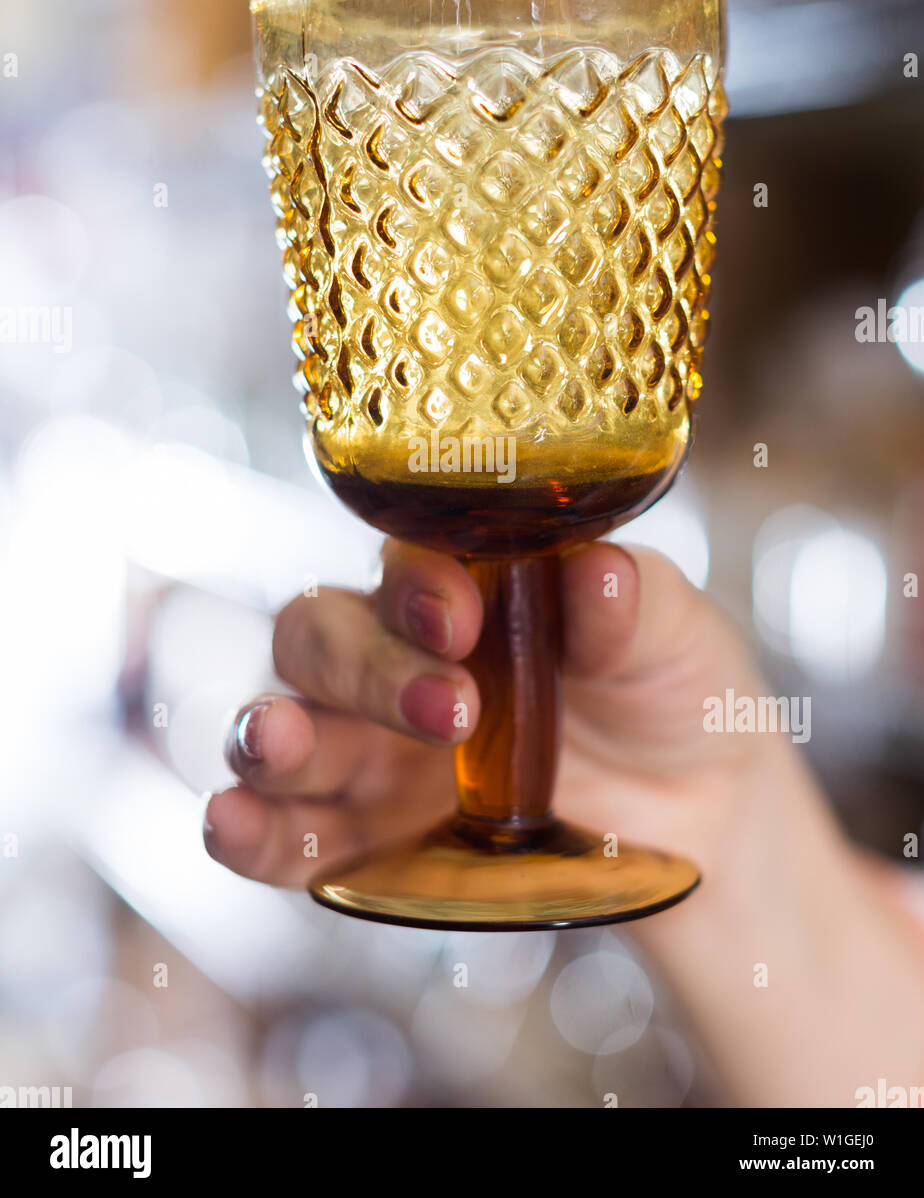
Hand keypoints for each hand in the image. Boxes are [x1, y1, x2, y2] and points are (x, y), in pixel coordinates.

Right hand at [203, 540, 772, 888]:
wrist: (698, 813)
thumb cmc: (671, 691)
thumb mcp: (676, 636)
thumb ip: (634, 604)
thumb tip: (601, 572)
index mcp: (466, 585)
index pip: (406, 562)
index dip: (418, 587)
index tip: (460, 619)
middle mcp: (400, 654)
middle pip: (325, 635)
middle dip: (367, 669)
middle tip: (447, 712)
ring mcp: (376, 746)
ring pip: (287, 720)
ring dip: (272, 735)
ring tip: (274, 748)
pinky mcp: (371, 833)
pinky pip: (290, 829)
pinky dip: (253, 827)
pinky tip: (231, 824)